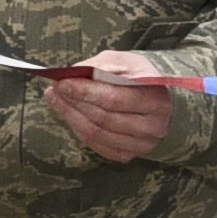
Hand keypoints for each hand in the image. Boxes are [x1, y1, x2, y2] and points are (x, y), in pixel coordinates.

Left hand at [47, 50, 174, 165]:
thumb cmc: (140, 77)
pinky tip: (69, 115)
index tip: (62, 82)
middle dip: (73, 103)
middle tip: (54, 90)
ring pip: (96, 133)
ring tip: (56, 100)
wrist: (162, 101)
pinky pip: (97, 145)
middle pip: (103, 118)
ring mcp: (141, 144)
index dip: (84, 92)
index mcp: (155, 99)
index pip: (113, 99)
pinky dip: (78, 129)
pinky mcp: (129, 154)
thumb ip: (100, 66)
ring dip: (71, 116)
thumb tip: (70, 73)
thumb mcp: (125, 62)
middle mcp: (152, 126)